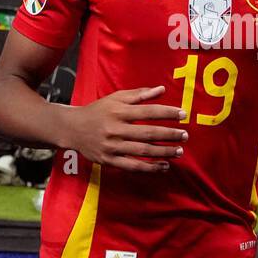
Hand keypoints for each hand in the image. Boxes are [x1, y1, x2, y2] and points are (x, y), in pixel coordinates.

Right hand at [66, 85, 188, 172]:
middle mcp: (115, 129)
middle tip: (185, 135)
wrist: (72, 128)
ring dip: (163, 152)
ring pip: (142, 151)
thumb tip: (161, 89)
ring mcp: (112, 146)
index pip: (147, 111)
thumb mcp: (115, 98)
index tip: (183, 114)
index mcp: (118, 111)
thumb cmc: (97, 111)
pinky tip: (163, 166)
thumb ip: (139, 95)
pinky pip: (132, 166)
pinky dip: (149, 168)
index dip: (167, 113)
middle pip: (147, 133)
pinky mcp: (109, 160)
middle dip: (169, 135)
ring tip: (179, 151)